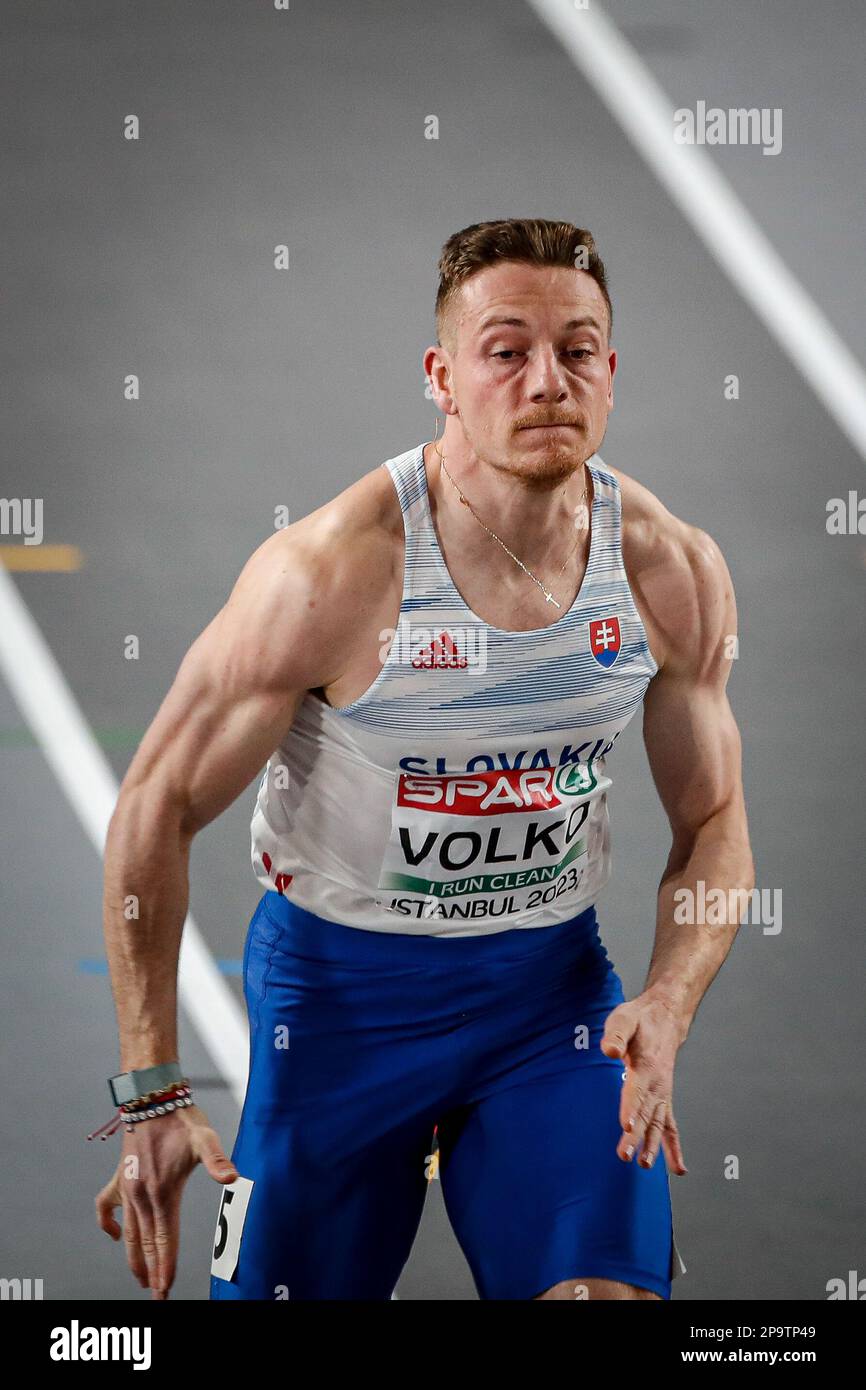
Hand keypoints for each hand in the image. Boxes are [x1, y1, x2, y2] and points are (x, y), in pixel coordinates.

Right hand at [95, 1104, 237, 1298]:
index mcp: (162, 1192)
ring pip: (128, 1233)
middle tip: (157, 1295)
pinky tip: (114, 1235)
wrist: (153, 1099)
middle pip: (146, 1244)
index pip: (164, 1239)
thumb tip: (232, 1179)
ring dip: (133, 1258)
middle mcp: (141, 1196)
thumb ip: (217, 1161)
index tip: (165, 1289)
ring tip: (140, 1278)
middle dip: (152, 1272)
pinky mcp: (119, 1178)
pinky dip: (107, 1224)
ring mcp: (127, 1188)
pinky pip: (105, 1207)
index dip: (166, 1266)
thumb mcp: (204, 1138)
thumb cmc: (181, 1120)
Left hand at [600, 993, 687, 1175]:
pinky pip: (670, 1127)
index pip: (636, 1091)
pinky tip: (678, 1169)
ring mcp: (663, 1094)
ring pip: (657, 1124)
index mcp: (646, 1066)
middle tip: (625, 1155)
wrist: (665, 1018)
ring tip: (644, 1165)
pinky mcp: (664, 1099)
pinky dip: (673, 1147)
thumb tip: (608, 1050)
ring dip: (652, 1146)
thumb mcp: (624, 1019)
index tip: (626, 1126)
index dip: (631, 1108)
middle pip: (645, 1114)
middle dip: (636, 1136)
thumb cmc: (639, 1020)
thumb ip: (616, 1035)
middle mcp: (658, 1084)